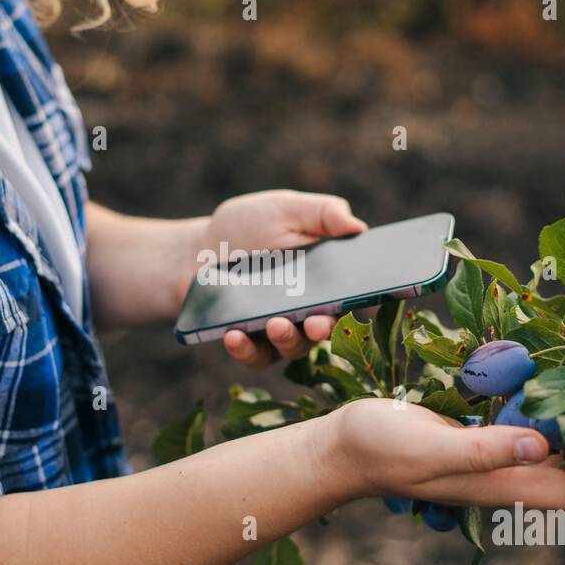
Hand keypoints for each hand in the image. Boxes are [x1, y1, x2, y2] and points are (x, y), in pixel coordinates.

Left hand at [193, 190, 365, 367]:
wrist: (198, 250)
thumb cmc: (249, 226)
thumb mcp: (286, 209)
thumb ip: (323, 213)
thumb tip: (358, 227)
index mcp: (328, 277)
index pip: (355, 292)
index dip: (365, 296)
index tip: (365, 296)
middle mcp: (311, 308)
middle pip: (328, 326)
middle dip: (323, 327)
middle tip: (315, 324)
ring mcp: (281, 330)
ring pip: (293, 346)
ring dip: (287, 339)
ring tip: (273, 325)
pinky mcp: (251, 343)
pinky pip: (254, 355)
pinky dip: (245, 349)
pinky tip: (233, 335)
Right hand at [318, 398, 564, 509]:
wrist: (340, 448)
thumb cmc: (379, 450)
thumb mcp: (430, 449)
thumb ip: (484, 451)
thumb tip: (543, 448)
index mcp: (498, 486)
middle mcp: (504, 476)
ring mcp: (492, 458)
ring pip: (556, 447)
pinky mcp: (479, 439)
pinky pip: (530, 428)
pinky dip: (554, 410)